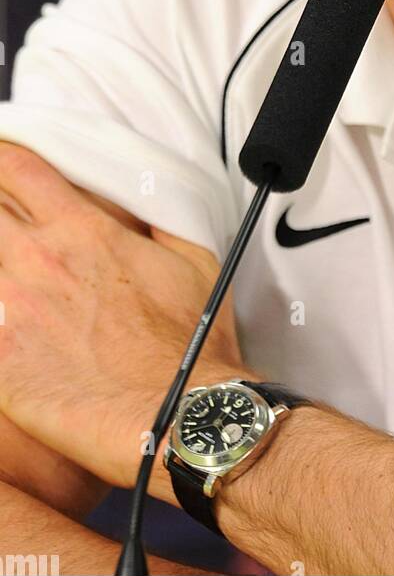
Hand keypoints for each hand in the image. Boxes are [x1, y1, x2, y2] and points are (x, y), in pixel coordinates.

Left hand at [0, 144, 244, 488]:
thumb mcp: (193, 260)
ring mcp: (10, 312)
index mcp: (82, 231)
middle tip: (5, 218)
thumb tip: (138, 195)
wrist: (178, 417)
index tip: (2, 162)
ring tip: (14, 283)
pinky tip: (11, 328)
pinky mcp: (0, 361)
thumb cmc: (190, 346)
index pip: (18, 169)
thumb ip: (155, 219)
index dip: (3, 158)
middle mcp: (37, 262)